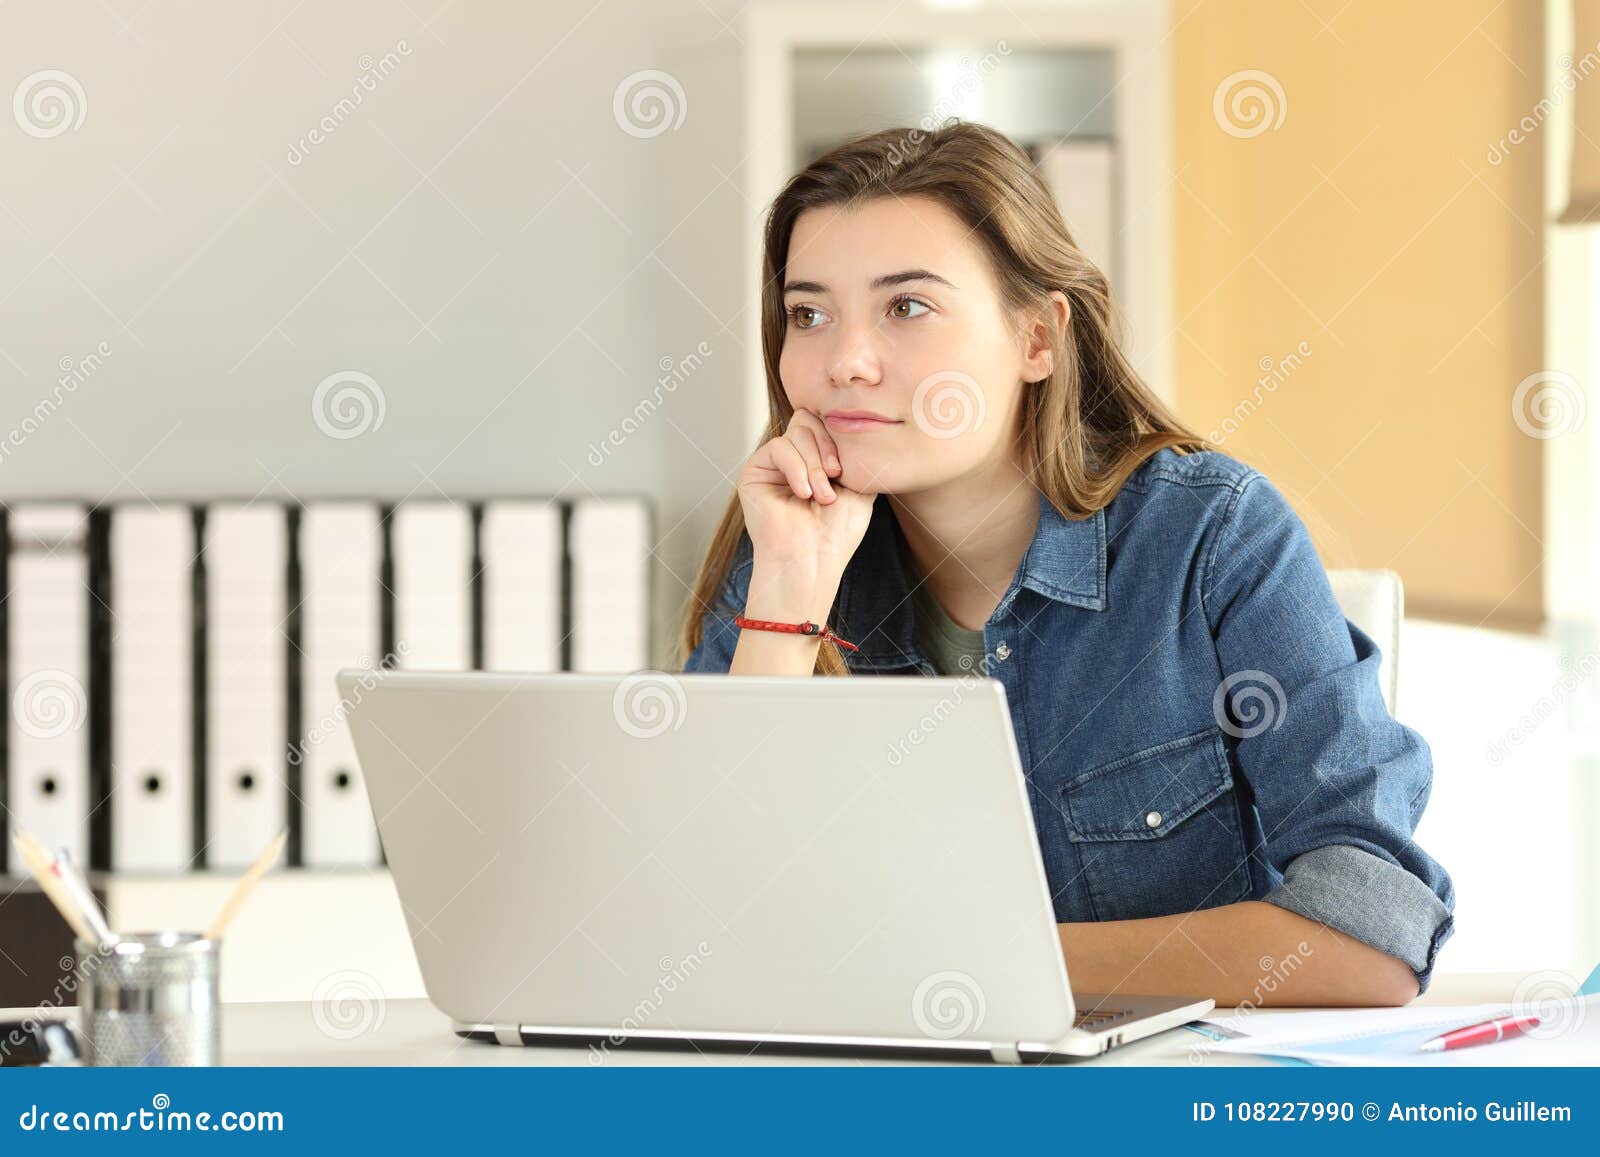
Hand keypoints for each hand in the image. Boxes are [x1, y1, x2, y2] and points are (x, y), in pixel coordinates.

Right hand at [736, 407, 876, 580]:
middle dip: (828, 447)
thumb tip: (859, 423)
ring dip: (814, 465)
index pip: (825, 422)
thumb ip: (858, 453)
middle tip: (836, 477)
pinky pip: (779, 447)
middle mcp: (794, 459)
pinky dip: (797, 468)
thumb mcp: (861, 485)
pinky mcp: (754, 471)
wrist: (812, 560)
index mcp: (816, 459)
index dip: (839, 435)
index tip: (849, 467)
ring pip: (797, 432)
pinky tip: (803, 494)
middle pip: (810, 420)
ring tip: (821, 496)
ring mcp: (773, 464)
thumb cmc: (837, 532)